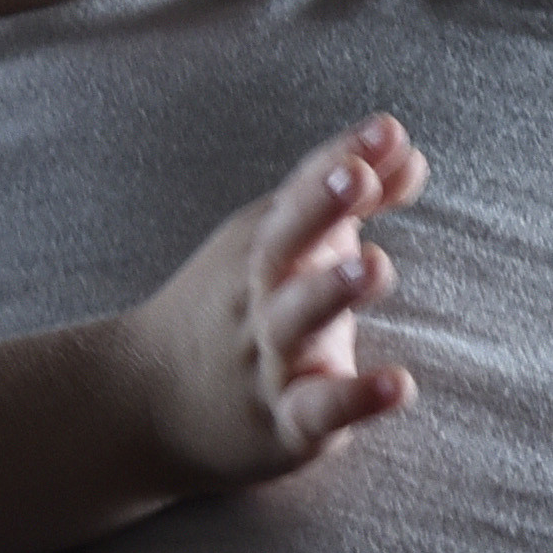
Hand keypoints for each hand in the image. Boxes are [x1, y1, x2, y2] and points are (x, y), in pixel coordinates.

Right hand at [132, 115, 425, 494]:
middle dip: (320, 206)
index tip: (387, 130)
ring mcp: (268, 359)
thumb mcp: (285, 247)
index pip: (304, 192)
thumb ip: (351, 202)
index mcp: (265, 245)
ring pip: (294, 322)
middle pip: (285, 244)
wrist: (139, 404)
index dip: (343, 158)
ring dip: (331, 290)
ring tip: (376, 265)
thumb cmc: (236, 308)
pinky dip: (353, 399)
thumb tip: (413, 155)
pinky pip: (316, 409)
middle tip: (358, 176)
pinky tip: (398, 385)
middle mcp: (260, 295)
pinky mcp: (283, 423)